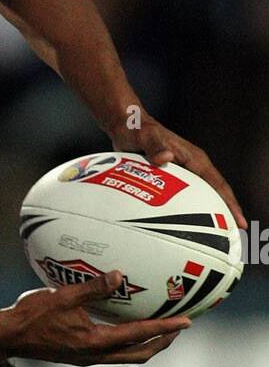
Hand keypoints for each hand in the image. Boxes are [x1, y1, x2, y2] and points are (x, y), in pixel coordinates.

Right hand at [2, 273, 190, 364]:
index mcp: (95, 342)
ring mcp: (87, 357)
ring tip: (159, 330)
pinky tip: (125, 327)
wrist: (8, 337)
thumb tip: (120, 275)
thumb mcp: (63, 296)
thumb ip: (93, 288)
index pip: (139, 335)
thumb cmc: (32, 315)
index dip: (165, 328)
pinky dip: (128, 342)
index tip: (186, 322)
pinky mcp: (79, 355)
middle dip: (162, 342)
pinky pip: (113, 351)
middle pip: (139, 354)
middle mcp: (94, 355)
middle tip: (178, 327)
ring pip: (127, 355)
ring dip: (146, 344)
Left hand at [106, 115, 244, 229]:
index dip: (230, 204)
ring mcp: (182, 174)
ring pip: (199, 198)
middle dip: (224, 215)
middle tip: (230, 239)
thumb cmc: (137, 130)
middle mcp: (192, 167)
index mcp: (194, 159)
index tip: (240, 222)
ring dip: (206, 216)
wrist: (126, 127)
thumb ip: (154, 146)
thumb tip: (165, 158)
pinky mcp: (170, 179)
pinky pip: (182, 199)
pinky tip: (182, 229)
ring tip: (212, 239)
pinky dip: (186, 213)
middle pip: (214, 195)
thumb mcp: (146, 136)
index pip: (218, 184)